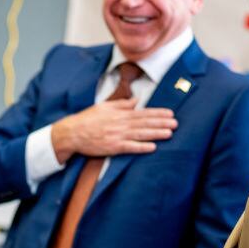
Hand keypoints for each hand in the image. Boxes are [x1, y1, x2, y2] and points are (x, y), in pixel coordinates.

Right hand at [51, 99, 176, 163]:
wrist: (72, 132)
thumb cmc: (87, 119)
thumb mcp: (104, 107)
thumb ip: (121, 104)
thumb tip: (135, 100)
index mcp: (120, 114)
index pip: (143, 113)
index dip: (157, 113)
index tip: (170, 113)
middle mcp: (120, 124)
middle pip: (145, 123)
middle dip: (161, 123)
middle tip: (175, 123)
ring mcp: (117, 136)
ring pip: (141, 134)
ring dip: (156, 133)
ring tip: (169, 133)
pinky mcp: (112, 147)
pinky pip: (130, 147)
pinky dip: (142, 147)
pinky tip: (153, 147)